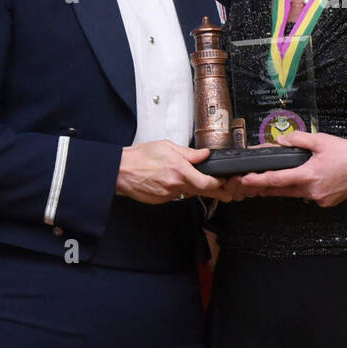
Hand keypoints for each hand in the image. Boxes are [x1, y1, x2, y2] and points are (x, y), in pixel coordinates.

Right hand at [115, 141, 234, 204]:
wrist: (120, 170)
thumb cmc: (140, 157)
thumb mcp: (167, 147)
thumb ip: (189, 153)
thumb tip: (204, 154)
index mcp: (180, 170)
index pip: (207, 183)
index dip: (219, 184)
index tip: (224, 182)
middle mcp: (176, 185)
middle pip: (202, 192)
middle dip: (216, 192)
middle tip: (226, 194)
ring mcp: (168, 195)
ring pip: (188, 193)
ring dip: (194, 189)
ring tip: (196, 182)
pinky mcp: (161, 200)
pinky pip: (176, 196)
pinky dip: (179, 190)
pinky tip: (173, 182)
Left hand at [228, 131, 346, 206]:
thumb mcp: (322, 141)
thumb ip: (299, 140)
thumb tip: (282, 141)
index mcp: (308, 175)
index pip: (277, 179)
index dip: (258, 180)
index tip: (245, 179)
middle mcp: (312, 190)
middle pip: (281, 191)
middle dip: (265, 187)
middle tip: (250, 182)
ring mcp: (319, 199)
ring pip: (294, 194)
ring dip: (282, 188)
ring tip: (269, 182)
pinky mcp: (326, 202)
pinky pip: (307, 196)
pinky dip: (302, 189)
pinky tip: (304, 181)